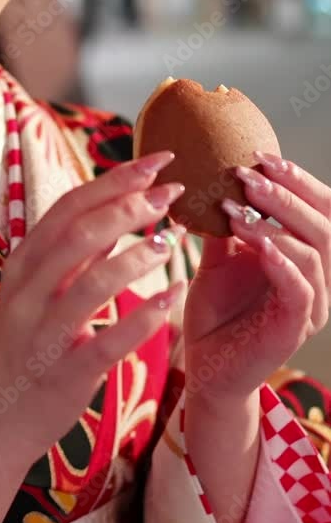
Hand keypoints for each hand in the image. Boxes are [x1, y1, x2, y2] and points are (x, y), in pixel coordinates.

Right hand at [0, 150, 185, 460]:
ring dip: (137, 256)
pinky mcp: (62, 372)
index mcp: (23, 261)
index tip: (158, 160)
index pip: (70, 205)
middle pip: (80, 233)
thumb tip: (116, 208)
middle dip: (130, 206)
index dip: (116, 179)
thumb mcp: (40, 290)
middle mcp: (27, 290)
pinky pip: (106, 340)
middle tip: (174, 192)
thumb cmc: (25, 347)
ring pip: (91, 282)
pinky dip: (142, 317)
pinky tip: (172, 297)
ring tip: (172, 242)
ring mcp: (41, 332)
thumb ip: (76, 253)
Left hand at [182, 152, 330, 405]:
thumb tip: (214, 175)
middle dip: (289, 194)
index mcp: (308, 258)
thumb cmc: (217, 310)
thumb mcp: (222, 256)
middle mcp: (319, 279)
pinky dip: (281, 261)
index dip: (299, 181)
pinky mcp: (294, 329)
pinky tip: (257, 243)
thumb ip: (229, 222)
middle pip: (327, 225)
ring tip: (239, 207)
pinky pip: (300, 290)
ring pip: (316, 253)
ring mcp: (311, 306)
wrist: (204, 365)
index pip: (322, 210)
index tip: (262, 157)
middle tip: (251, 175)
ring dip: (278, 223)